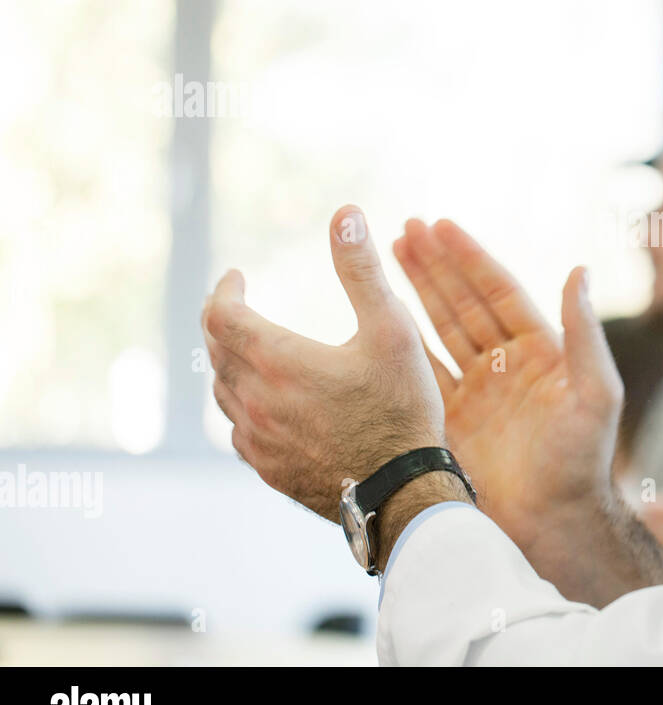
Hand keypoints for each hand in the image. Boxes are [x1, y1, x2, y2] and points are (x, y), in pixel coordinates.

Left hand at [202, 206, 462, 524]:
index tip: (238, 277)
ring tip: (254, 353)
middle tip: (243, 309)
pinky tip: (269, 406)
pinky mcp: (269, 470)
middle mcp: (254, 401)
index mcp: (277, 361)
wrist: (404, 491)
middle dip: (226, 324)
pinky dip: (244, 407)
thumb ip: (362, 269)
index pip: (219, 315)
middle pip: (216, 352)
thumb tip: (345, 213)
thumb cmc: (402, 408)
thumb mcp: (392, 328)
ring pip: (224, 393)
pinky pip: (239, 431)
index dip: (224, 290)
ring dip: (231, 366)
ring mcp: (258, 441)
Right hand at [394, 218, 662, 602]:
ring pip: (438, 331)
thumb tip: (579, 270)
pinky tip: (378, 317)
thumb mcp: (596, 395)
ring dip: (415, 294)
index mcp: (541, 351)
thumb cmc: (583, 462)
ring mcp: (475, 393)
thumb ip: (586, 335)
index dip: (470, 259)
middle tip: (403, 229)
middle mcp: (505, 366)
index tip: (442, 226)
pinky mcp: (448, 423)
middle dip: (435, 266)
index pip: (499, 292)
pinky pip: (419, 375)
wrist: (553, 524)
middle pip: (464, 303)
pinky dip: (399, 346)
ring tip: (388, 256)